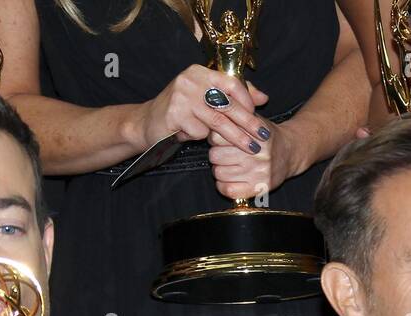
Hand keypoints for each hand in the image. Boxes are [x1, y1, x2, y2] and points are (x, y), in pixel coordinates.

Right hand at [138, 65, 271, 156]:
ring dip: (236, 137)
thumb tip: (264, 97)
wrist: (146, 122)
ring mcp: (181, 96)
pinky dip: (199, 137)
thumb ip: (233, 95)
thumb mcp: (206, 98)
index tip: (257, 115)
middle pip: (227, 104)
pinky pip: (199, 131)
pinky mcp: (174, 114)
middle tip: (262, 135)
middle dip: (248, 122)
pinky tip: (189, 134)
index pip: (232, 83)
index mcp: (200, 72)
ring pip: (217, 121)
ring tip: (250, 147)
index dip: (247, 100)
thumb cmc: (181, 111)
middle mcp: (191, 80)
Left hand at [208, 117, 297, 201]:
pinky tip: (229, 180)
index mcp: (253, 133)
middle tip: (224, 155)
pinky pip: (228, 190)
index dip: (215, 139)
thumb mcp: (253, 120)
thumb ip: (234, 117)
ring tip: (229, 166)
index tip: (220, 141)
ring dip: (220, 170)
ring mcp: (258, 173)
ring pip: (219, 173)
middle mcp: (256, 153)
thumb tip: (214, 114)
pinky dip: (223, 186)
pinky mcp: (259, 188)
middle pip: (216, 156)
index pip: (217, 137)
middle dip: (216, 154)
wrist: (290, 152)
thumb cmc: (267, 136)